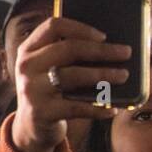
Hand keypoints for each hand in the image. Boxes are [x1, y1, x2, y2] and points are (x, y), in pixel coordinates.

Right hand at [11, 17, 130, 151]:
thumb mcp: (46, 67)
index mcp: (28, 49)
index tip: (104, 36)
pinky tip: (112, 109)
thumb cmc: (48, 89)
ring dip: (103, 74)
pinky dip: (97, 108)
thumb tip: (110, 44)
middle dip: (101, 50)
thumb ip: (64, 53)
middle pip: (68, 48)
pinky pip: (76, 107)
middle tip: (125, 53)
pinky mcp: (41, 112)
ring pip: (74, 75)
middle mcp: (27, 66)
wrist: (29, 125)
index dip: (80, 28)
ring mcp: (32, 89)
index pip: (53, 26)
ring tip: (123, 76)